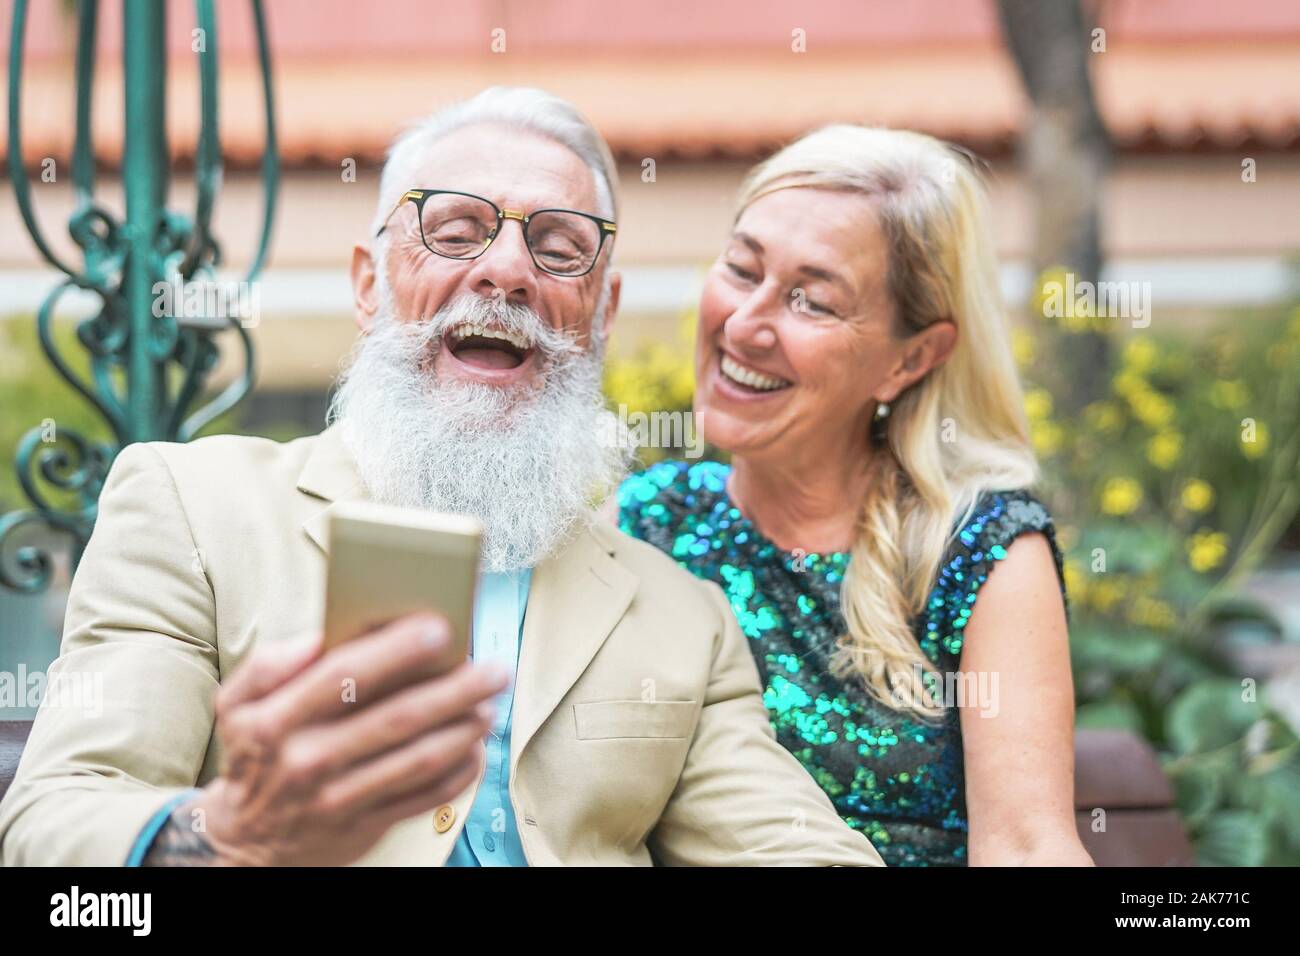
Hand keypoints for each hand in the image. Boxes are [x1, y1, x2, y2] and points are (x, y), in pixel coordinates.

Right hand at [176, 613, 506, 865]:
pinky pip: (424, 798)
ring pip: (419, 760)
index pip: (344, 676)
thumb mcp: (236, 704)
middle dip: (454, 690)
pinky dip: (459, 772)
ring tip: (491, 704)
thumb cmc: (256, 754)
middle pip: (397, 718)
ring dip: (464, 730)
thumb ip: (268, 665)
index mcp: (278, 721)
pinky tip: (477, 747)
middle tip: (494, 669)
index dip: (395, 650)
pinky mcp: (365, 826)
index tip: (439, 627)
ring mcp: (340, 798)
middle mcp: (311, 759)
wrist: (245, 841)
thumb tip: (319, 636)